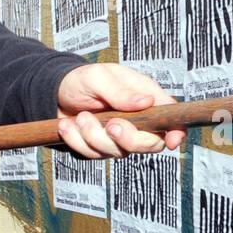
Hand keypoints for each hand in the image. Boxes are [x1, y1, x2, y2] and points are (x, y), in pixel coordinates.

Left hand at [56, 63, 184, 158]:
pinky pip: (94, 155)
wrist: (55, 93)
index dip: (176, 132)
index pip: (170, 117)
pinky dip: (78, 141)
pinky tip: (68, 126)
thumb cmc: (82, 79)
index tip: (171, 141)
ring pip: (119, 152)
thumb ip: (121, 92)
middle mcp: (137, 121)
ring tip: (81, 117)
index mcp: (145, 98)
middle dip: (128, 139)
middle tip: (111, 125)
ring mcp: (120, 137)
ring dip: (94, 136)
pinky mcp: (101, 147)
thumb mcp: (99, 77)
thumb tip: (146, 102)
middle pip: (150, 144)